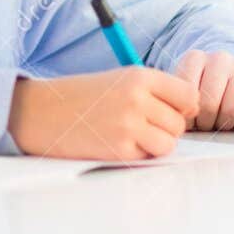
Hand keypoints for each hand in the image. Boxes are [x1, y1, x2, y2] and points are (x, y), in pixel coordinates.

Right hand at [6, 67, 199, 160]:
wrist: (40, 111)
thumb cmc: (81, 96)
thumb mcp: (120, 79)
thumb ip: (155, 90)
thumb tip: (193, 109)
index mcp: (140, 76)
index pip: (188, 95)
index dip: (182, 106)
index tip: (167, 110)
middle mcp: (138, 99)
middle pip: (179, 123)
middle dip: (165, 128)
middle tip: (139, 125)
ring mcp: (129, 125)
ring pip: (168, 143)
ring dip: (154, 144)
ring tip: (129, 135)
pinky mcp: (119, 150)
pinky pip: (147, 157)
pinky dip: (136, 155)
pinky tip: (115, 143)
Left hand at [172, 50, 233, 131]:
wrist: (231, 77)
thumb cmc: (202, 89)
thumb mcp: (184, 90)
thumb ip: (177, 101)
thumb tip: (173, 125)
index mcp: (195, 58)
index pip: (187, 96)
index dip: (188, 118)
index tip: (189, 122)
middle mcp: (220, 58)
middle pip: (209, 104)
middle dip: (205, 123)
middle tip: (205, 125)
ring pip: (231, 109)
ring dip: (224, 124)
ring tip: (219, 122)